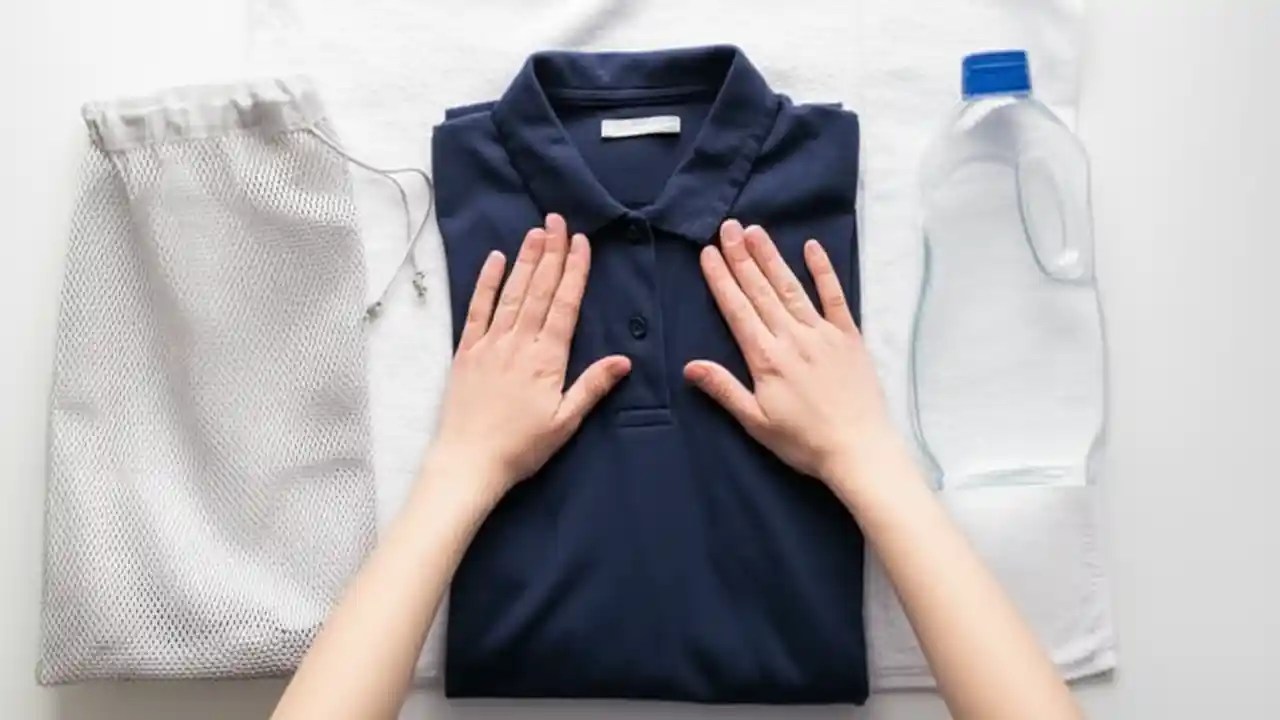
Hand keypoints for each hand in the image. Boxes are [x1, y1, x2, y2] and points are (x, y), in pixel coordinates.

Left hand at [427, 214, 631, 507]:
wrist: (469, 462)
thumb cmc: (522, 447)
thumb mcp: (566, 421)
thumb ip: (593, 386)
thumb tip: (625, 359)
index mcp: (547, 358)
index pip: (564, 305)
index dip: (574, 272)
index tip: (581, 242)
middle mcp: (519, 342)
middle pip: (539, 290)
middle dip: (551, 253)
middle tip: (558, 221)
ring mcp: (490, 343)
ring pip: (511, 293)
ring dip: (525, 260)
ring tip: (536, 232)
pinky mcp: (466, 351)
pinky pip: (477, 309)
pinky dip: (486, 283)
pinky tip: (494, 260)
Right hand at [684, 220, 896, 494]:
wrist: (859, 449)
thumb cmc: (803, 442)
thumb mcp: (756, 421)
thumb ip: (724, 389)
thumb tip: (690, 366)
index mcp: (766, 358)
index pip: (737, 310)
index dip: (721, 280)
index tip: (708, 253)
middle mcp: (792, 337)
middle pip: (761, 291)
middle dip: (741, 257)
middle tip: (727, 227)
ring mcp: (822, 334)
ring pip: (791, 287)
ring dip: (772, 257)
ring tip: (755, 231)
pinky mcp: (849, 337)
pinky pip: (834, 297)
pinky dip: (823, 271)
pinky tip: (811, 248)